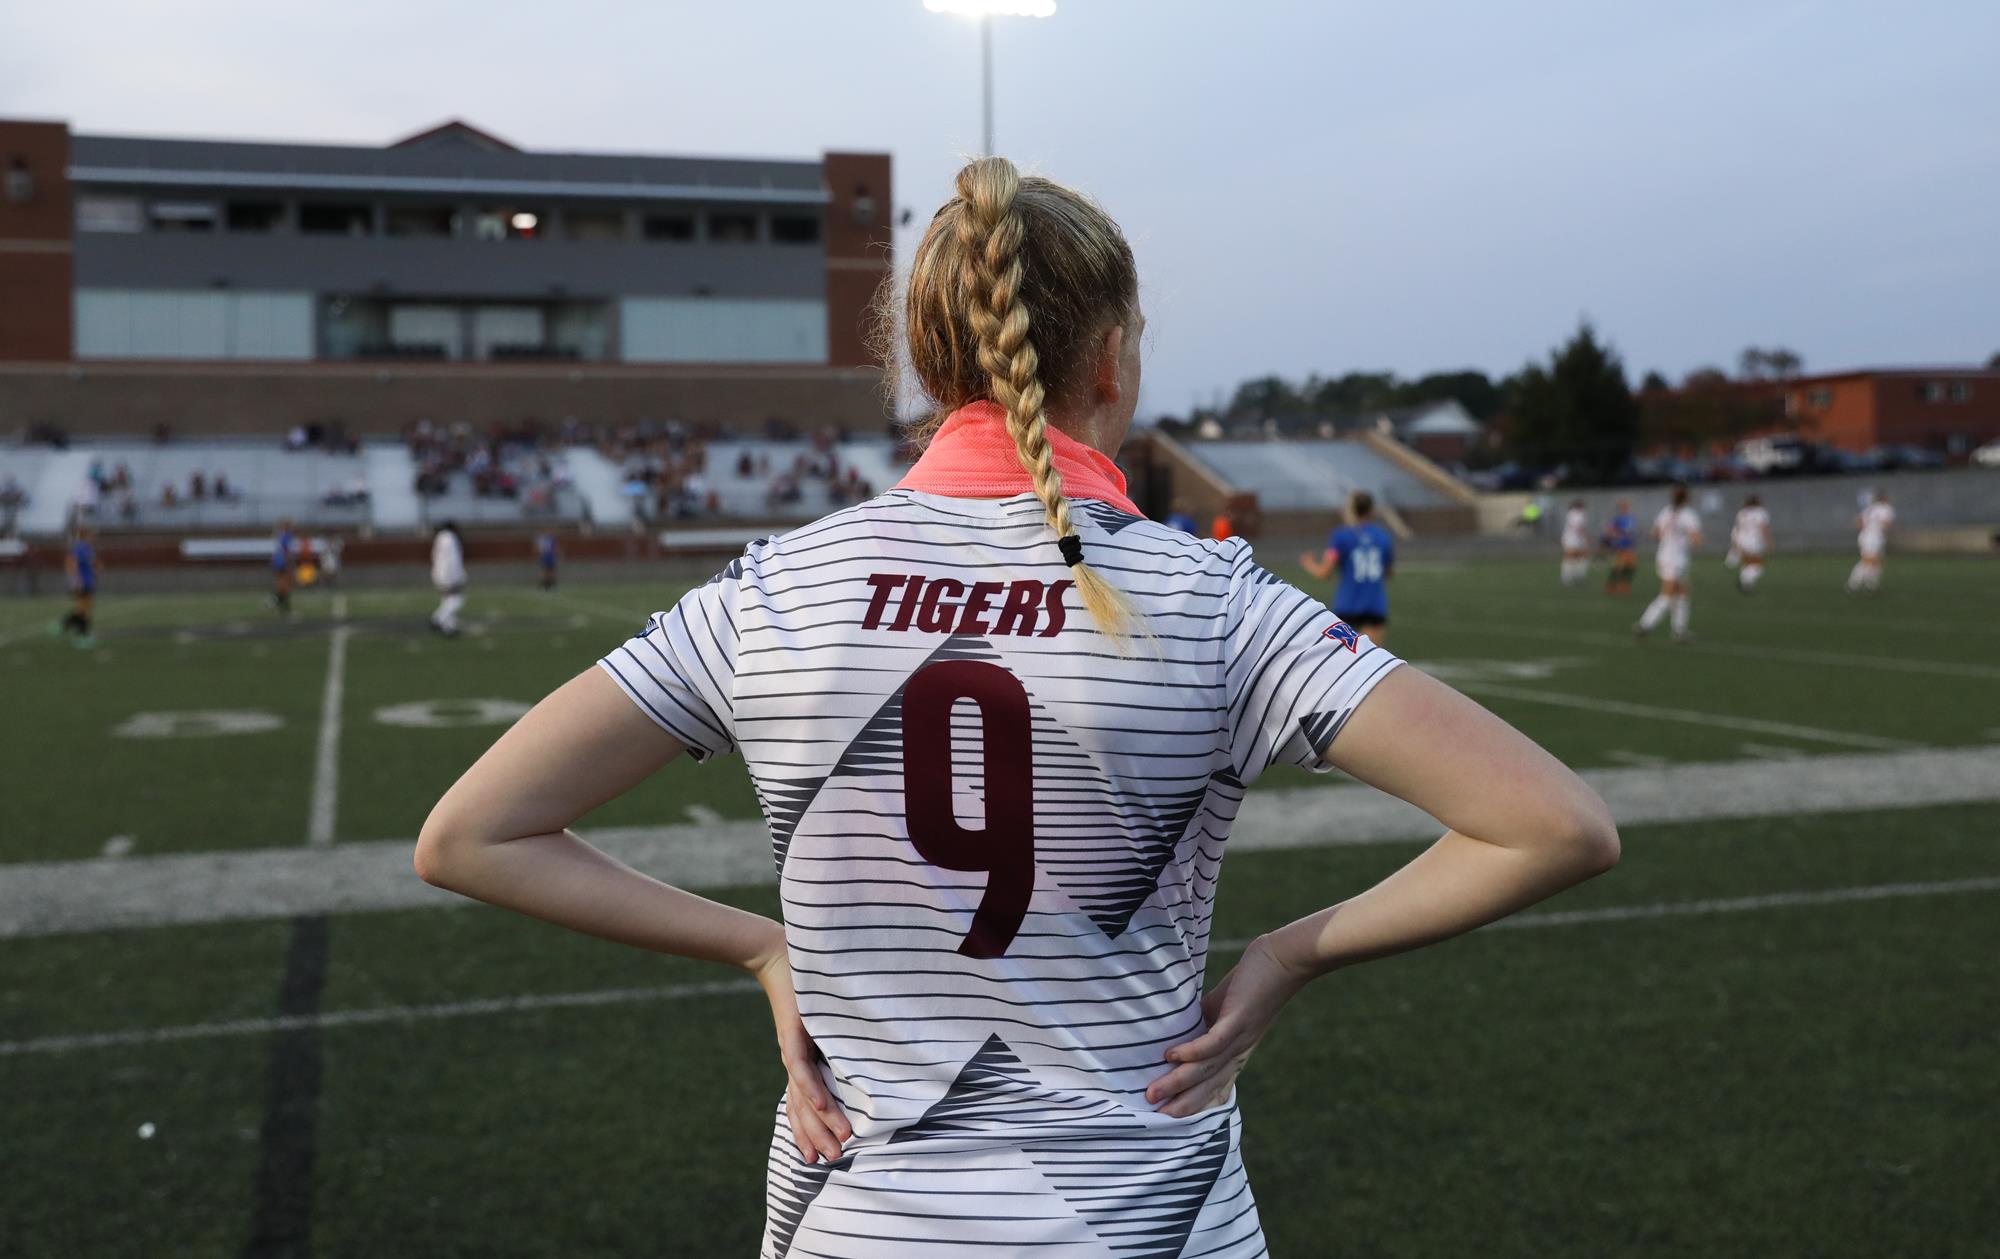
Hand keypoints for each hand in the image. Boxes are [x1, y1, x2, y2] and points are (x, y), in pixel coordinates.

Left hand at [753, 945, 851, 1163]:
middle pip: (804, 1109)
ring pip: (804, 1096)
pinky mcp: (792, 1036)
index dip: (813, 1131)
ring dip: (819, 1123)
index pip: (806, 1105)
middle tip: (831, 1162)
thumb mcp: (828, 1022)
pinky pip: (802, 1068)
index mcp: (803, 1063)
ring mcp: (793, 1051)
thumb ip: (843, 1042)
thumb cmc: (809, 988)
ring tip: (836, 1145)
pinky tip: (820, 1108)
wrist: (780, 958)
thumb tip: (869, 1054)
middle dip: (818, 1137)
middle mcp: (796, 1063)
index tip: (822, 1157)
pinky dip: (812, 1089)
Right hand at [1147, 935, 1310, 1117]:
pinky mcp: (1239, 1020)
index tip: (1166, 1117)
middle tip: (1155, 1116)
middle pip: (1205, 1085)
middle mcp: (1238, 1053)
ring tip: (1153, 1092)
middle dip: (1179, 1103)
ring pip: (1205, 1069)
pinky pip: (1214, 1043)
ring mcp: (1240, 1039)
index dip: (1192, 1103)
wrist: (1285, 960)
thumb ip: (1203, 1022)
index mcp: (1235, 1052)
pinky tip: (1171, 1055)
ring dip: (1177, 1083)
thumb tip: (1179, 1028)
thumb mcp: (1223, 1007)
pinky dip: (1192, 1051)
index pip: (1213, 1087)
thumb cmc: (1253, 981)